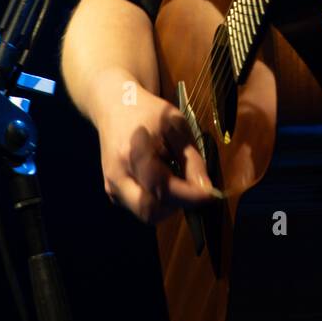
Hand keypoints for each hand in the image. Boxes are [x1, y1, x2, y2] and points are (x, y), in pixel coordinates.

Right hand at [97, 88, 220, 225]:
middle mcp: (117, 176)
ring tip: (176, 178)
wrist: (114, 106)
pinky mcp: (111, 191)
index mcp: (134, 153)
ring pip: (145, 213)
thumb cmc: (148, 112)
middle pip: (150, 211)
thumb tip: (206, 189)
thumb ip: (192, 159)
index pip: (162, 188)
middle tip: (193, 189)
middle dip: (177, 205)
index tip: (209, 194)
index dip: (189, 196)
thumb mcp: (177, 125)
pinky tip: (161, 178)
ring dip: (167, 205)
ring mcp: (111, 186)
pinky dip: (156, 200)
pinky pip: (138, 207)